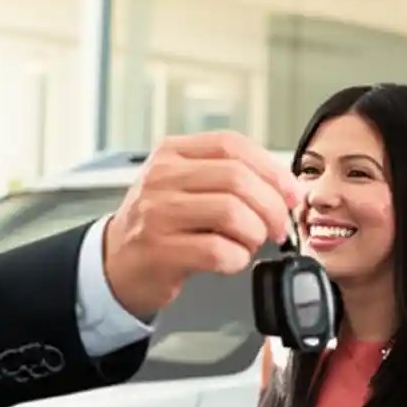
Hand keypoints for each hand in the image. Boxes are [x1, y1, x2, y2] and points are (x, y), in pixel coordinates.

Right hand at [102, 130, 301, 318]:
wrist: (116, 261)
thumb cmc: (159, 222)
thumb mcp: (183, 184)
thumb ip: (228, 177)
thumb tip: (286, 188)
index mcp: (171, 153)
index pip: (231, 145)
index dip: (271, 168)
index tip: (291, 192)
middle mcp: (161, 178)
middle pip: (237, 178)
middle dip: (271, 206)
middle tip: (279, 226)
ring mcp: (157, 213)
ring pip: (231, 213)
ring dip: (254, 233)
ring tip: (250, 243)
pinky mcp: (160, 250)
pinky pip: (217, 250)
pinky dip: (237, 258)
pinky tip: (232, 260)